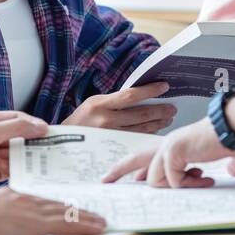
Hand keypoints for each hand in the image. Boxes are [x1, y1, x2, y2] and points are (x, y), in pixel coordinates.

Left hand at [0, 110, 49, 199]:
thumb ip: (16, 129)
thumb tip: (41, 126)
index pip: (16, 119)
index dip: (33, 125)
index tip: (51, 133)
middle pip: (16, 138)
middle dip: (33, 143)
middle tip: (54, 150)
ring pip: (13, 155)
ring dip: (27, 159)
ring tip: (46, 164)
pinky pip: (6, 170)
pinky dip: (17, 171)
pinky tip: (30, 175)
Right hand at [0, 189, 105, 234]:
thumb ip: (3, 217)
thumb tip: (10, 225)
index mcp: (13, 194)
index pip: (44, 198)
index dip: (61, 202)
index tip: (75, 204)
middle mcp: (25, 197)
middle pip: (58, 202)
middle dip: (79, 207)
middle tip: (97, 209)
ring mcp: (30, 208)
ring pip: (66, 211)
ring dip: (86, 217)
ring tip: (101, 220)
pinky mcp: (33, 221)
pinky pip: (66, 222)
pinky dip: (84, 225)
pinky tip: (96, 227)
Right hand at [62, 82, 176, 132]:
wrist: (61, 142)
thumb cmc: (81, 119)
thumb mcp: (94, 104)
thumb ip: (115, 101)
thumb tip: (142, 95)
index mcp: (99, 104)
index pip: (130, 95)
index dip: (150, 90)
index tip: (164, 86)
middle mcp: (104, 120)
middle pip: (140, 114)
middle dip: (160, 110)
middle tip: (173, 108)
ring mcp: (108, 136)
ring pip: (140, 129)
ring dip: (157, 123)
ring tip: (168, 118)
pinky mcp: (111, 147)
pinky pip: (134, 140)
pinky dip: (147, 134)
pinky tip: (156, 130)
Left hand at [101, 117, 234, 187]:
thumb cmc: (231, 138)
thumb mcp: (222, 157)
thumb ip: (225, 163)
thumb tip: (233, 172)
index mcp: (176, 144)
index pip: (150, 157)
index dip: (140, 170)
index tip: (134, 179)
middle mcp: (169, 144)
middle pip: (135, 158)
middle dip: (119, 170)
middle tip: (105, 179)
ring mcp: (170, 147)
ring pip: (155, 180)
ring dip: (178, 186)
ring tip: (201, 179)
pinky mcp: (174, 151)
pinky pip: (174, 181)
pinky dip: (190, 184)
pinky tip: (205, 178)